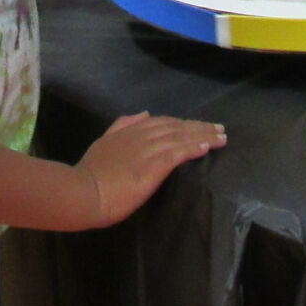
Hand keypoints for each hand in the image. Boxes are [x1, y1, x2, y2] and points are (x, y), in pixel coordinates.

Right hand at [75, 113, 225, 225]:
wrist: (83, 191)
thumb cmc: (92, 172)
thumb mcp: (104, 141)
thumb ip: (123, 125)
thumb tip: (144, 114)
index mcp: (131, 131)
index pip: (164, 122)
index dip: (184, 123)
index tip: (201, 125)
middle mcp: (142, 136)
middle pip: (178, 127)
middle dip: (200, 127)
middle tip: (220, 129)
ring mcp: (148, 151)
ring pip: (181, 138)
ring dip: (203, 136)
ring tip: (221, 137)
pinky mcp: (152, 167)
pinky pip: (177, 154)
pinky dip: (192, 148)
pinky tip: (206, 147)